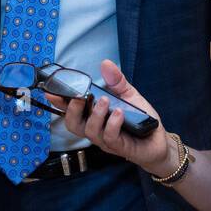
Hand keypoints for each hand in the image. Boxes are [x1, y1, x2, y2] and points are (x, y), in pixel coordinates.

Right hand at [45, 59, 173, 173]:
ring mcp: (106, 141)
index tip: (51, 91)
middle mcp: (96, 129)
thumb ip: (116, 81)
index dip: (59, 102)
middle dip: (71, 110)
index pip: (71, 110)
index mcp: (94, 116)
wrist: (159, 140)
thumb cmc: (140, 119)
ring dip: (95, 114)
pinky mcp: (120, 147)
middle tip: (79, 96)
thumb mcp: (128, 95)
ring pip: (90, 131)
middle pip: (73, 125)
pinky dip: (112, 124)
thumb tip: (105, 63)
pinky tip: (119, 113)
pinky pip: (110, 138)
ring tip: (105, 101)